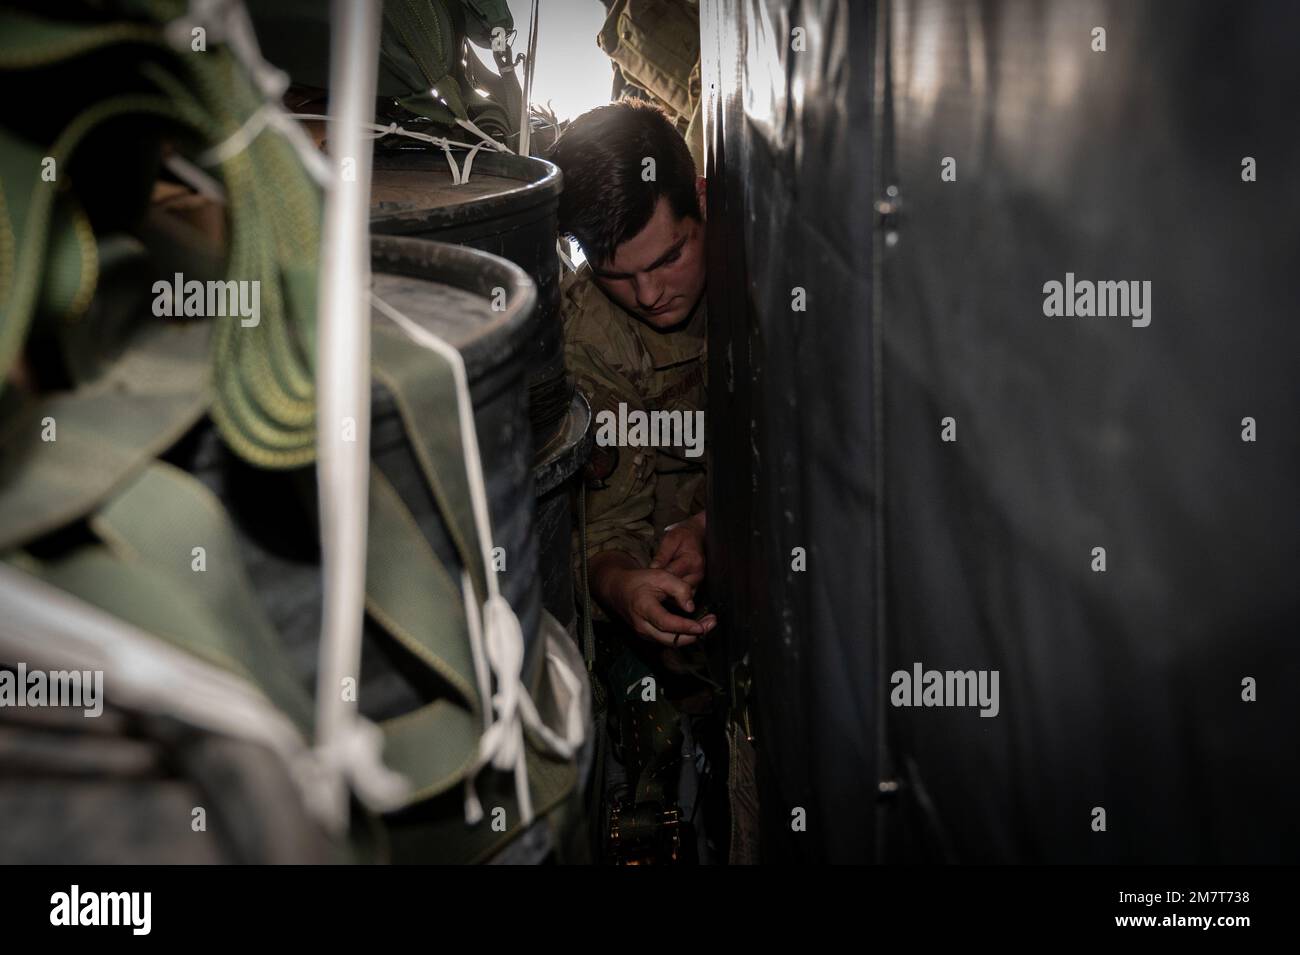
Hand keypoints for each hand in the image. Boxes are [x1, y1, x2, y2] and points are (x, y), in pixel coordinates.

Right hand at [593, 555, 717, 646]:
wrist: (619, 590)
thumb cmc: (639, 581)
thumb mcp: (660, 576)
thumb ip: (679, 588)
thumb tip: (691, 607)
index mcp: (643, 608)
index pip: (666, 623)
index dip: (685, 627)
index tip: (701, 626)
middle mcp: (642, 626)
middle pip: (670, 639)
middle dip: (694, 635)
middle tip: (712, 623)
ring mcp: (644, 634)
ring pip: (671, 642)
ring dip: (691, 636)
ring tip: (708, 623)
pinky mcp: (649, 636)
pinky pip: (668, 640)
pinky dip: (683, 635)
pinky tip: (696, 625)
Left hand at [650, 511, 706, 587]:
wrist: (697, 535)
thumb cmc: (683, 537)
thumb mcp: (670, 540)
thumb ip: (662, 555)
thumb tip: (653, 569)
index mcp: (691, 560)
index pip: (671, 574)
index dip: (658, 577)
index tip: (648, 578)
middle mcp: (698, 573)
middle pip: (677, 587)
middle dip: (663, 586)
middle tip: (651, 583)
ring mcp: (699, 580)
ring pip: (681, 594)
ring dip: (670, 592)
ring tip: (658, 586)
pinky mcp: (698, 584)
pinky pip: (685, 594)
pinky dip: (676, 594)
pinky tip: (667, 588)